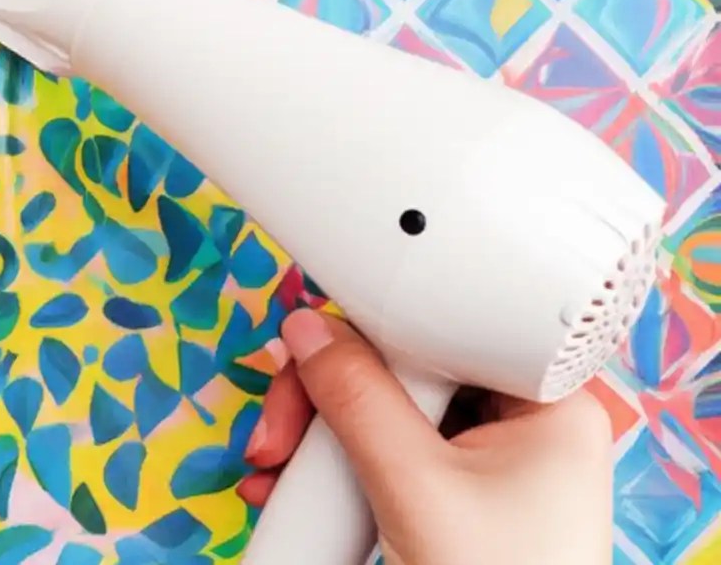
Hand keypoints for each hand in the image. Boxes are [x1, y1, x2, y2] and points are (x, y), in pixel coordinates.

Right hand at [240, 309, 613, 564]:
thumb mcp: (416, 487)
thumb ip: (358, 400)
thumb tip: (309, 331)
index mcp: (546, 404)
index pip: (444, 328)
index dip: (369, 333)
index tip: (311, 348)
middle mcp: (522, 424)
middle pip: (400, 372)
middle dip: (324, 403)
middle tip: (279, 435)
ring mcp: (488, 462)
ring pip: (384, 414)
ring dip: (318, 440)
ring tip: (276, 470)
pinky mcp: (456, 495)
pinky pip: (386, 455)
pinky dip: (335, 470)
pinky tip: (292, 488)